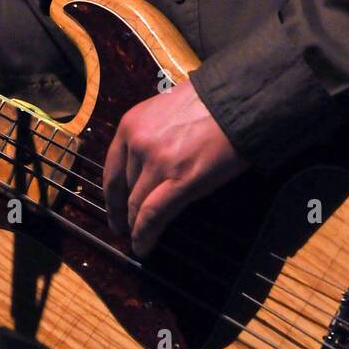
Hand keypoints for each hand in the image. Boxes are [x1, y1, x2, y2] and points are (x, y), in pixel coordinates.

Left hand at [102, 77, 248, 257]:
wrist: (237, 101)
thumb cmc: (208, 104)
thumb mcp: (164, 112)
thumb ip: (149, 136)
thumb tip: (148, 166)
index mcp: (131, 125)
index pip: (111, 170)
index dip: (111, 197)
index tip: (114, 210)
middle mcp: (137, 144)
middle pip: (123, 190)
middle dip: (123, 213)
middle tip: (124, 229)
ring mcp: (157, 163)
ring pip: (136, 205)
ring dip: (135, 227)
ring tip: (137, 241)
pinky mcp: (180, 181)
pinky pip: (153, 215)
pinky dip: (146, 234)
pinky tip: (144, 246)